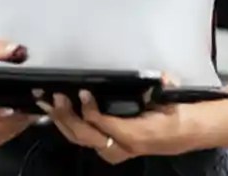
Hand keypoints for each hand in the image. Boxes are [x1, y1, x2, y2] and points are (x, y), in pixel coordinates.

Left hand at [36, 74, 190, 164]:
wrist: (181, 131)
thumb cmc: (170, 113)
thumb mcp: (165, 96)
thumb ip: (163, 87)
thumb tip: (163, 78)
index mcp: (134, 136)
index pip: (105, 126)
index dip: (91, 111)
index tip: (83, 92)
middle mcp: (119, 147)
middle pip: (85, 135)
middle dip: (67, 116)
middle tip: (57, 96)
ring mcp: (109, 148)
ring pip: (78, 138)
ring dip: (60, 119)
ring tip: (46, 101)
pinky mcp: (101, 144)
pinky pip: (79, 136)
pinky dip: (64, 123)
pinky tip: (53, 109)